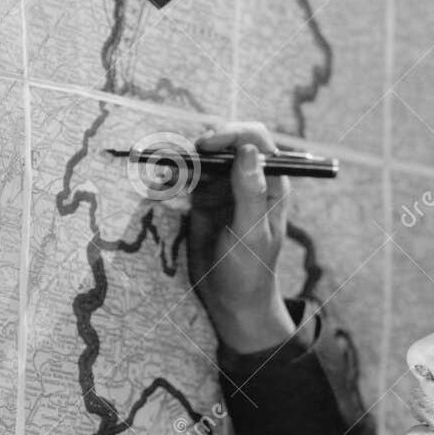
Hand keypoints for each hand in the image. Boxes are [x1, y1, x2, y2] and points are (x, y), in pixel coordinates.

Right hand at [184, 122, 298, 353]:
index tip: (207, 145)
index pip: (254, 140)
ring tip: (166, 180)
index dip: (231, 133)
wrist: (233, 301)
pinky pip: (186, 179)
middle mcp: (246, 179)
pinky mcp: (202, 201)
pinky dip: (173, 179)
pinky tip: (163, 189)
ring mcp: (223, 189)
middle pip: (224, 143)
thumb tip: (247, 151)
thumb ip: (250, 193)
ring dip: (182, 163)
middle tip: (179, 164)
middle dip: (200, 148)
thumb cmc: (250, 271)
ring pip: (202, 159)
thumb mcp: (251, 235)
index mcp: (270, 183)